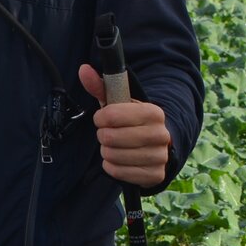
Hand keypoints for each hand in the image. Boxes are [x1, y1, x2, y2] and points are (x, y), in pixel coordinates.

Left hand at [78, 64, 172, 187]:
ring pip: (114, 156)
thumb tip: (83, 69)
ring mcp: (160, 156)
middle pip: (110, 138)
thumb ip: (100, 86)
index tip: (102, 118)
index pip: (112, 116)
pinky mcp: (155, 175)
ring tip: (113, 146)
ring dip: (107, 151)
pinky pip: (120, 173)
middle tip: (108, 133)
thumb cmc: (130, 120)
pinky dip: (112, 166)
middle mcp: (161, 134)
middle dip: (103, 135)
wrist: (153, 144)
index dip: (100, 118)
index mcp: (153, 112)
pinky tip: (118, 159)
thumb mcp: (117, 102)